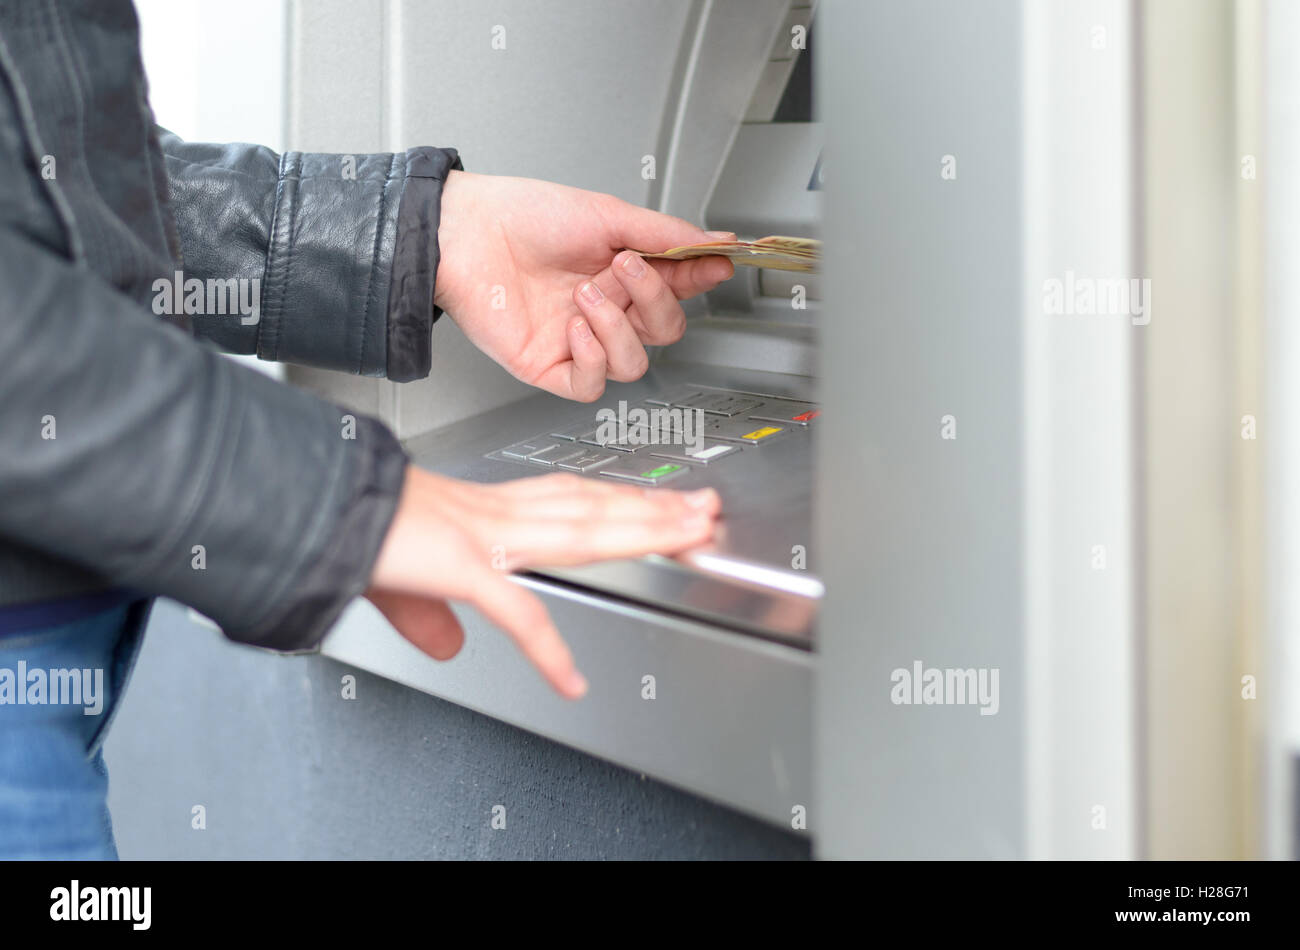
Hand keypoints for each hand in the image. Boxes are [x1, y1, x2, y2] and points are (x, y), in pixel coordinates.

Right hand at [365, 465, 720, 697]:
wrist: (309, 503)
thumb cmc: (350, 527)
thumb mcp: (402, 581)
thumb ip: (432, 616)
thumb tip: (452, 649)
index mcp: (485, 509)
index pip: (570, 500)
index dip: (621, 502)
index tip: (661, 504)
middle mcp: (494, 514)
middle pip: (592, 508)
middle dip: (653, 509)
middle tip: (705, 511)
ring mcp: (481, 536)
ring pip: (579, 532)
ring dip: (639, 533)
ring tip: (689, 537)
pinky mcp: (458, 567)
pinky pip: (515, 612)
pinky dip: (545, 649)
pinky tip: (571, 680)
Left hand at [433, 170, 734, 400]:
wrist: (465, 232)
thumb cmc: (524, 216)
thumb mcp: (607, 215)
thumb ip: (665, 236)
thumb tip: (714, 242)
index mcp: (623, 272)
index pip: (678, 288)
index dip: (700, 281)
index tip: (716, 266)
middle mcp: (606, 309)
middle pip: (665, 330)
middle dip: (654, 301)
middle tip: (625, 268)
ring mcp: (580, 340)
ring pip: (634, 364)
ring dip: (618, 329)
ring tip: (587, 294)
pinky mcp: (550, 365)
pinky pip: (593, 383)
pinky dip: (593, 357)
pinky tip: (574, 326)